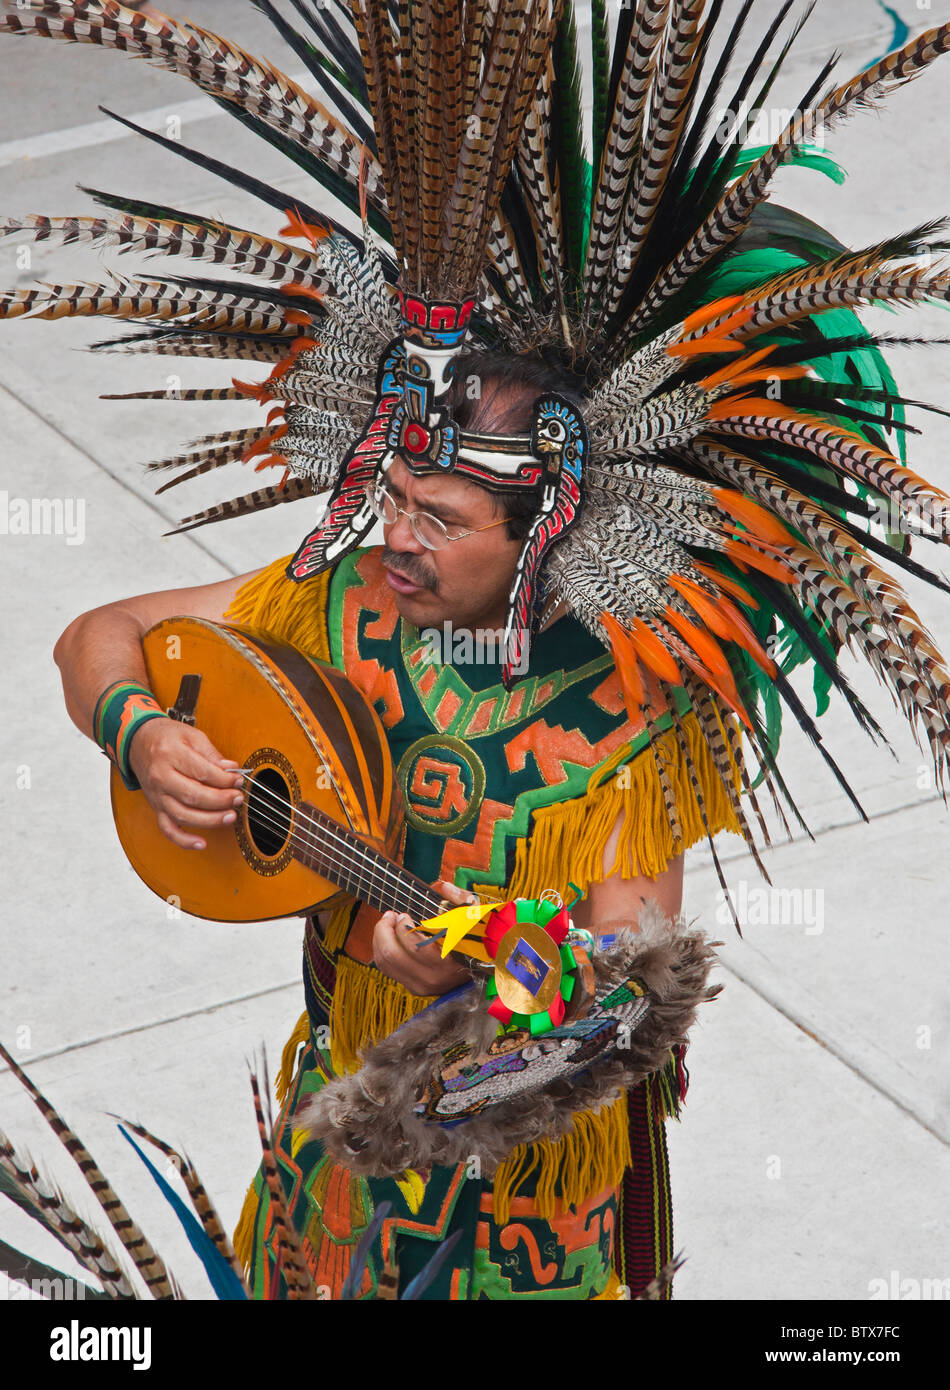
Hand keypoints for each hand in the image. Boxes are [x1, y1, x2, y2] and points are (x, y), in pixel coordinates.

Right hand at [127, 718, 244, 850]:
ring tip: (230, 817)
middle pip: (193, 795)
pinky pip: (167, 829)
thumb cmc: (167, 737)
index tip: (238, 780)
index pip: (202, 772)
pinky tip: (201, 843)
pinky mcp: (156, 807)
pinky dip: (184, 840)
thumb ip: (212, 754)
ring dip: (209, 820)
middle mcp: (160, 777)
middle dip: (220, 800)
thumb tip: (231, 770)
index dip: (224, 779)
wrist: (138, 742)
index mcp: (170, 755)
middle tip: (238, 798)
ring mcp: (157, 795)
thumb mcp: (192, 736)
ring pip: (183, 815)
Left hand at [372, 879, 476, 996]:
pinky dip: (381, 950)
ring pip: (385, 963)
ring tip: (387, 924)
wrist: (480, 970)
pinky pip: (387, 969)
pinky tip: (387, 937)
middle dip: (384, 930)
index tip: (404, 914)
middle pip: (392, 954)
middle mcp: (433, 978)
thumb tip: (444, 888)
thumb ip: (462, 900)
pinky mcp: (414, 988)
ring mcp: (422, 986)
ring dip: (379, 939)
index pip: (415, 947)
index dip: (402, 926)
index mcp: (449, 961)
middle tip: (390, 916)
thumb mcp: (475, 916)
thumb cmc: (477, 940)